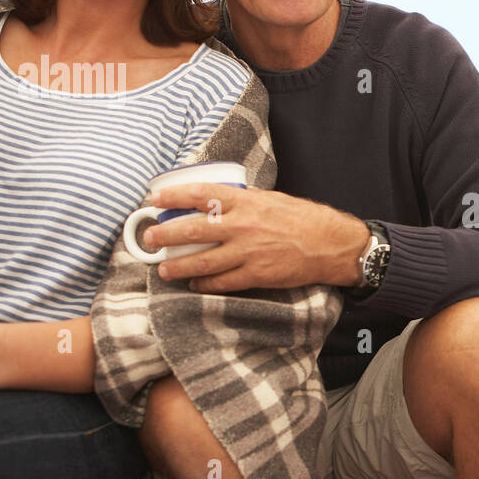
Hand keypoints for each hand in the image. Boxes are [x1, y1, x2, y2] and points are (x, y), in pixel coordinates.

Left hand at [142, 183, 368, 292]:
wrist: (329, 243)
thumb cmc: (302, 218)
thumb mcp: (270, 199)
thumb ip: (242, 201)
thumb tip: (215, 201)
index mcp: (246, 201)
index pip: (200, 194)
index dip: (173, 196)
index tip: (154, 199)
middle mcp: (243, 225)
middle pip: (193, 230)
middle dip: (165, 235)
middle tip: (149, 239)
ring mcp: (248, 252)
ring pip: (202, 262)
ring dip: (178, 266)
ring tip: (163, 268)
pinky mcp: (256, 275)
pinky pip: (222, 282)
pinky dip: (204, 284)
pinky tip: (194, 284)